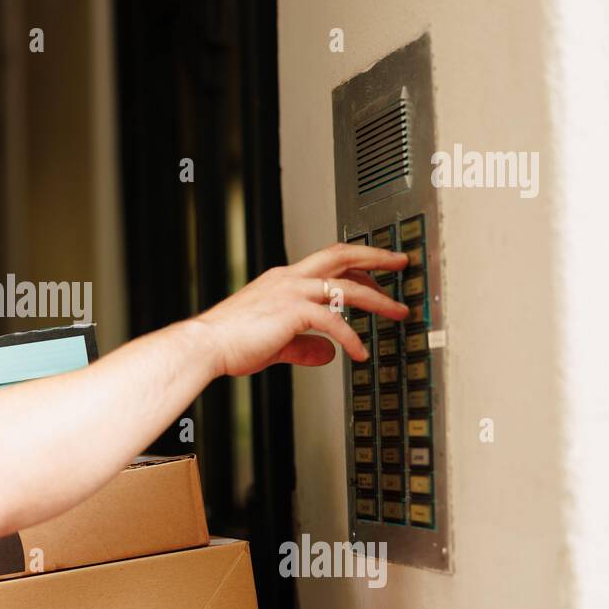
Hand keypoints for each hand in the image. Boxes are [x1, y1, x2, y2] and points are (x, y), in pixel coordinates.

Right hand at [194, 242, 409, 377]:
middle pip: (342, 255)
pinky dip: (351, 338)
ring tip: (399, 312)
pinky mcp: (292, 312)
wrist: (205, 346)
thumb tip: (329, 353)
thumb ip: (304, 346)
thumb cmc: (230, 343)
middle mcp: (289, 279)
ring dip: (379, 298)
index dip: (357, 268)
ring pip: (346, 286)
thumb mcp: (276, 344)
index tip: (377, 277)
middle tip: (402, 261)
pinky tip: (359, 353)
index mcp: (283, 280)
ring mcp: (291, 292)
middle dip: (377, 257)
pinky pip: (333, 322)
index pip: (328, 263)